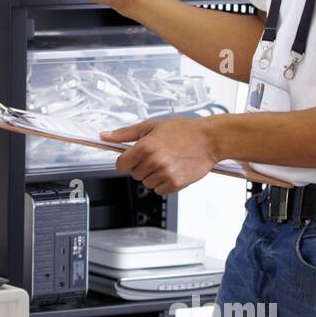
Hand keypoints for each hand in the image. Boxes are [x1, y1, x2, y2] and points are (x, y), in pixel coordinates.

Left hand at [101, 117, 219, 194]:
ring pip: (146, 183)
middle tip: (157, 155)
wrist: (210, 139)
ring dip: (153, 175)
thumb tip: (106, 136)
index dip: (125, 162)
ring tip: (167, 161)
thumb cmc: (184, 130)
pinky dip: (164, 183)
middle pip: (134, 174)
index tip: (132, 159)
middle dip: (142, 166)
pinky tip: (173, 170)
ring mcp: (165, 174)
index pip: (121, 165)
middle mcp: (154, 161)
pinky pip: (159, 190)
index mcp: (145, 146)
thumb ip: (126, 134)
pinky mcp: (176, 184)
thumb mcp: (152, 126)